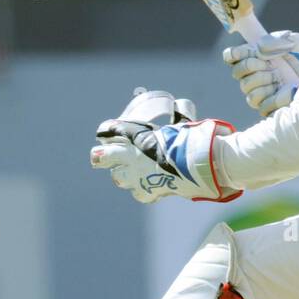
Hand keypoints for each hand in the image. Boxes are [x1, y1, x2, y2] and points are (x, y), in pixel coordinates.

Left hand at [90, 91, 240, 202]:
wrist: (196, 165)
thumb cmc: (190, 140)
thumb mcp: (181, 123)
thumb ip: (178, 115)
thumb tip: (182, 105)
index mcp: (137, 136)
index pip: (110, 129)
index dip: (107, 130)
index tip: (105, 131)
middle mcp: (131, 156)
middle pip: (101, 157)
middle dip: (102, 156)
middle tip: (102, 155)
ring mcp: (136, 176)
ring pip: (117, 177)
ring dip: (123, 174)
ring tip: (132, 172)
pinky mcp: (147, 192)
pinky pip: (138, 193)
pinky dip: (143, 190)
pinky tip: (150, 185)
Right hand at [223, 31, 298, 117]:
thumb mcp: (296, 44)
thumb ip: (279, 40)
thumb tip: (262, 46)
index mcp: (254, 58)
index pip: (232, 56)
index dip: (236, 53)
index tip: (250, 50)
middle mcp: (253, 77)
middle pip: (238, 73)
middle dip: (251, 65)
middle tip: (269, 63)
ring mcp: (259, 94)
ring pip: (248, 90)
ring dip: (264, 82)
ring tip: (279, 78)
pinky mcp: (268, 109)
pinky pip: (262, 105)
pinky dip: (276, 98)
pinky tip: (287, 91)